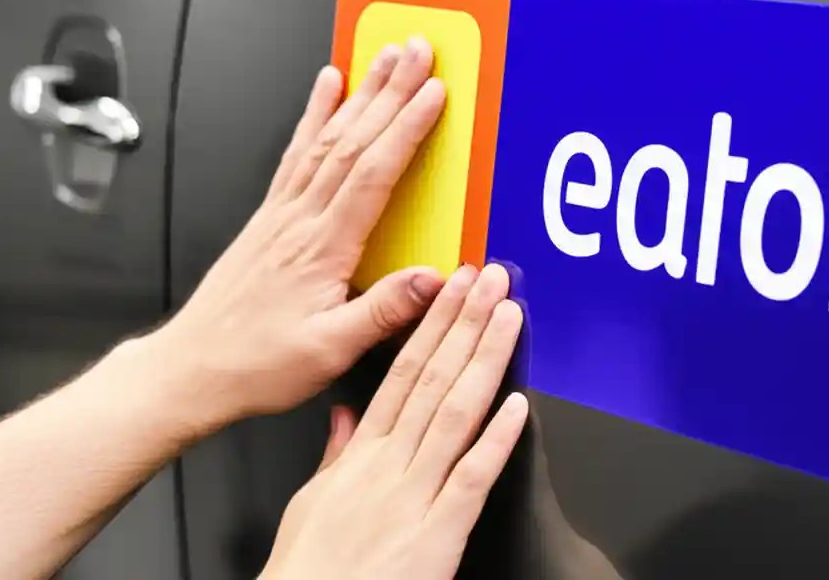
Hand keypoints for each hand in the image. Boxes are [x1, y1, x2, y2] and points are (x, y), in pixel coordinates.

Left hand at [151, 36, 448, 431]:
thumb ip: (383, 311)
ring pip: (326, 137)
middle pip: (352, 139)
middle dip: (390, 91)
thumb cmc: (258, 364)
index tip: (434, 94)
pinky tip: (326, 88)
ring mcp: (281, 213)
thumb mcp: (329, 351)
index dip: (406, 129)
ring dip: (360, 93)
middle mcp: (300, 219)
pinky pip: (297, 152)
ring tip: (384, 56)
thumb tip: (435, 278)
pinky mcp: (269, 217)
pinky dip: (314, 114)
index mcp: (322, 248)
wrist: (191, 369)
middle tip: (418, 51)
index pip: (371, 174)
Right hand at [260, 263, 529, 579]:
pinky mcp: (438, 535)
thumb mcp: (312, 503)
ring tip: (508, 316)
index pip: (401, 372)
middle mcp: (388, 466)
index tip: (450, 288)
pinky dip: (497, 440)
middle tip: (489, 279)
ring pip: (455, 414)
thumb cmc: (309, 571)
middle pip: (431, 379)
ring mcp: (414, 497)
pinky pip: (471, 478)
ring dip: (485, 360)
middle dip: (463, 323)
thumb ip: (337, 454)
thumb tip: (348, 415)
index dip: (430, 325)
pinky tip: (519, 404)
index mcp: (361, 455)